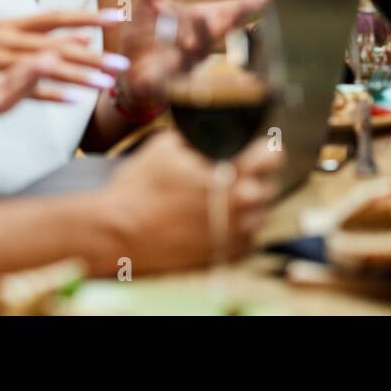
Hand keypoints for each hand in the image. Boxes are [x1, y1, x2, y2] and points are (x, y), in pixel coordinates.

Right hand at [0, 7, 128, 89]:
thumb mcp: (15, 46)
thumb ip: (50, 41)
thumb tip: (87, 34)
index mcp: (10, 25)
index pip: (55, 16)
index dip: (88, 15)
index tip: (119, 16)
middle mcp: (1, 40)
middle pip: (55, 46)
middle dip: (92, 56)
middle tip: (122, 64)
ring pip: (43, 68)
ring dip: (78, 76)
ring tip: (106, 84)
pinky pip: (25, 93)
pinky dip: (50, 96)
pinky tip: (75, 100)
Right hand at [102, 132, 283, 271]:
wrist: (117, 235)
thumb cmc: (137, 190)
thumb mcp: (165, 147)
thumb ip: (198, 140)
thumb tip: (209, 133)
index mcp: (231, 175)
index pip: (273, 156)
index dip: (264, 150)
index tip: (255, 151)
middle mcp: (240, 207)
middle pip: (268, 186)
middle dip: (254, 179)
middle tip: (230, 176)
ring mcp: (234, 235)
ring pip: (260, 214)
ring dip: (247, 206)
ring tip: (219, 201)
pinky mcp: (224, 257)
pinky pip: (246, 239)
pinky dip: (236, 229)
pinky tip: (214, 222)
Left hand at [117, 0, 276, 112]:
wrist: (129, 69)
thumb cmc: (146, 34)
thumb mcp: (148, 3)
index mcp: (202, 20)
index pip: (233, 9)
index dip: (256, 0)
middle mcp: (202, 41)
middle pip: (223, 26)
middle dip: (233, 15)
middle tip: (248, 0)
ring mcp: (187, 62)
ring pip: (199, 48)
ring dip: (202, 33)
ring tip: (202, 16)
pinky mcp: (166, 80)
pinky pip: (169, 77)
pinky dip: (169, 72)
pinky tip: (169, 66)